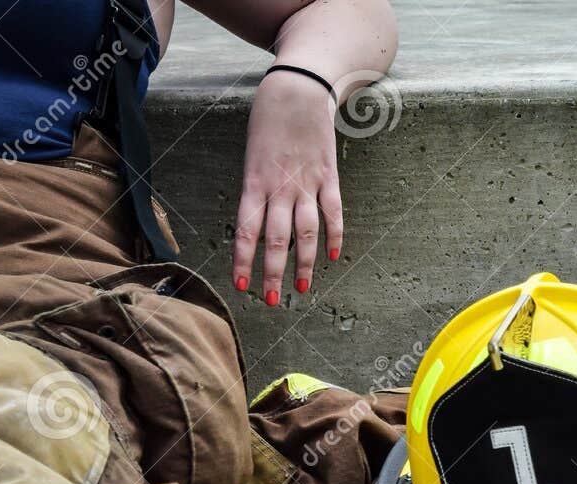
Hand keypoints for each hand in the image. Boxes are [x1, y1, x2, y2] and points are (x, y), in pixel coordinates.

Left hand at [232, 69, 343, 304]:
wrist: (297, 88)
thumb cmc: (267, 121)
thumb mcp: (251, 155)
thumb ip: (255, 190)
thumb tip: (256, 226)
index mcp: (255, 182)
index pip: (246, 231)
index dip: (244, 260)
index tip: (242, 286)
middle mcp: (280, 187)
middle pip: (277, 239)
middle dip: (273, 272)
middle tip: (272, 301)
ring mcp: (307, 183)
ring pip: (306, 232)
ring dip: (303, 263)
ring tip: (301, 288)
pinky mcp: (329, 176)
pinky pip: (333, 212)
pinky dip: (334, 236)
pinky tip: (332, 257)